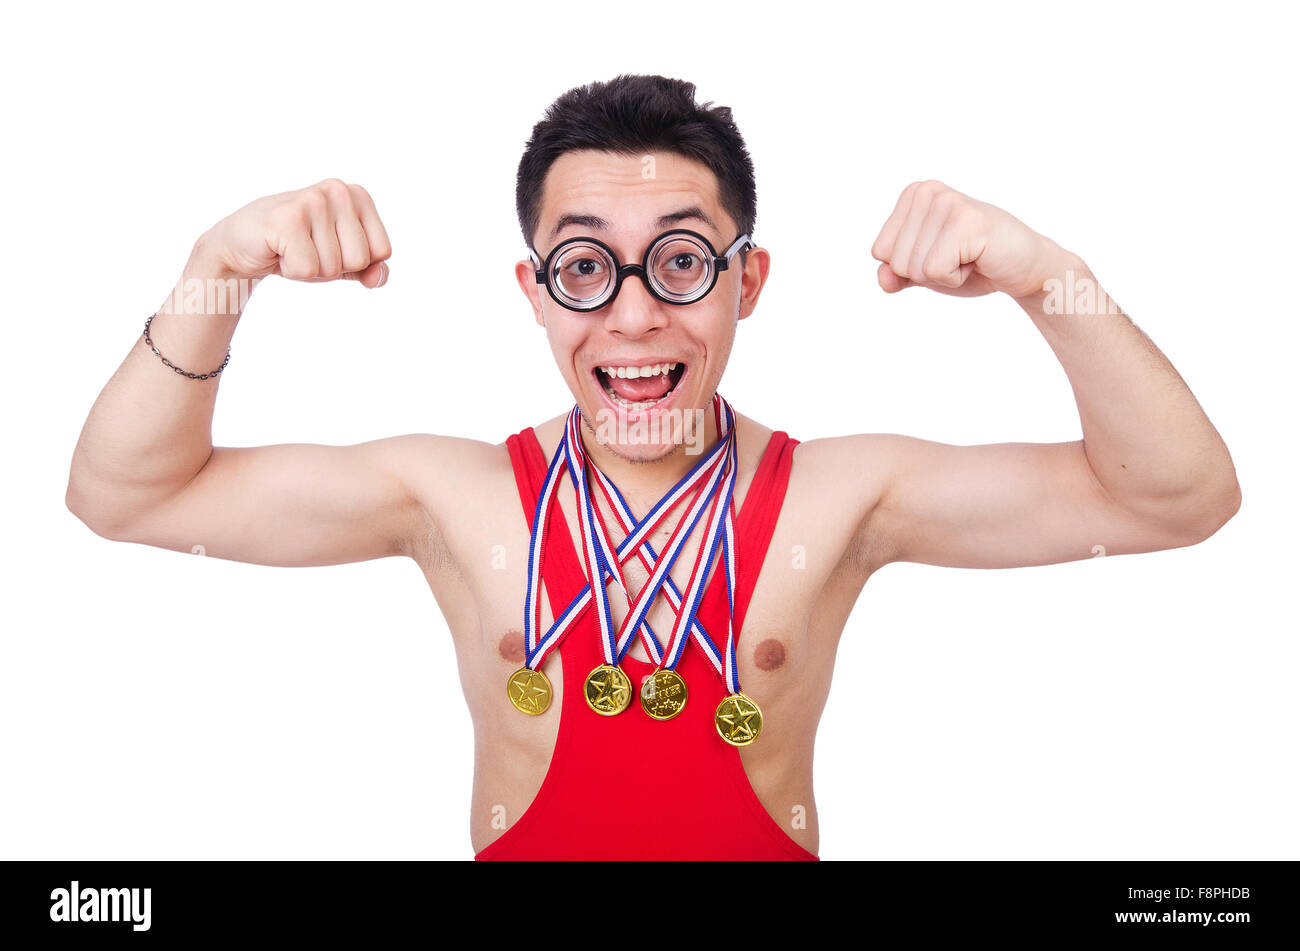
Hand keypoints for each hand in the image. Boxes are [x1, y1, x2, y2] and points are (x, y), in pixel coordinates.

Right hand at [190, 178, 391, 286]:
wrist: (241, 246)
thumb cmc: (296, 249)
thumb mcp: (341, 260)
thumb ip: (369, 268)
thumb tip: (379, 278)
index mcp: (357, 195)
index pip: (382, 252)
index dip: (355, 263)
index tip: (328, 247)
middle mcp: (338, 190)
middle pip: (360, 260)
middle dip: (332, 267)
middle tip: (306, 248)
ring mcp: (313, 200)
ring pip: (333, 267)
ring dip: (308, 268)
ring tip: (290, 248)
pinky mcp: (287, 218)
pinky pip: (308, 269)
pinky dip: (291, 271)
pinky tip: (277, 250)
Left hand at [870, 180, 1064, 299]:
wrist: (1024, 269)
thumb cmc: (974, 266)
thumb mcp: (924, 273)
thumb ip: (896, 275)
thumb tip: (883, 278)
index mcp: (913, 195)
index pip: (880, 251)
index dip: (910, 267)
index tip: (943, 253)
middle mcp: (927, 191)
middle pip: (895, 260)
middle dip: (927, 273)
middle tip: (960, 257)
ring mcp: (947, 203)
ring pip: (913, 268)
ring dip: (943, 276)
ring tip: (970, 257)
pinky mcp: (966, 221)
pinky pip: (935, 271)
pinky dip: (956, 278)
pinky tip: (978, 260)